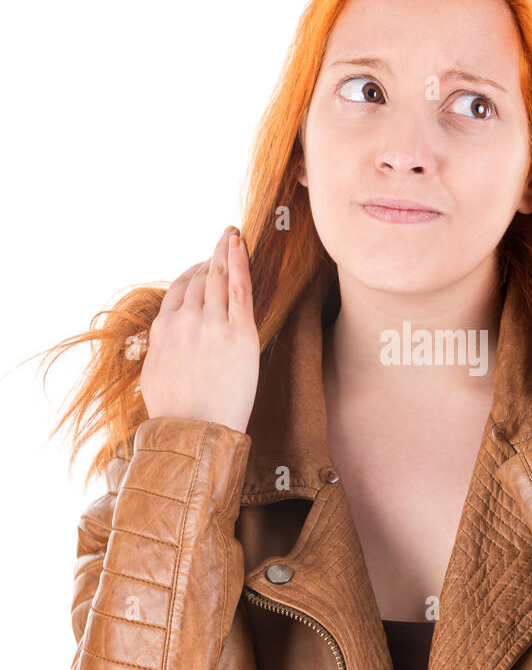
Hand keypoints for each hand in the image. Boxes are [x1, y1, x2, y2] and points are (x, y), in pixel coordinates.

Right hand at [140, 226, 259, 434]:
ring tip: (232, 237)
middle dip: (212, 258)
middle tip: (223, 240)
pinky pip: (239, 288)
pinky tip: (240, 245)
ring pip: (218, 278)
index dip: (192, 274)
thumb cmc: (176, 414)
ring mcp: (211, 324)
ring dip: (225, 252)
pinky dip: (239, 262)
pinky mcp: (239, 333)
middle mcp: (184, 321)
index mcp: (162, 330)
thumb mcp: (153, 376)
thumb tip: (165, 346)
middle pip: (199, 279)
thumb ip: (160, 351)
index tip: (203, 266)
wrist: (194, 432)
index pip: (178, 290)